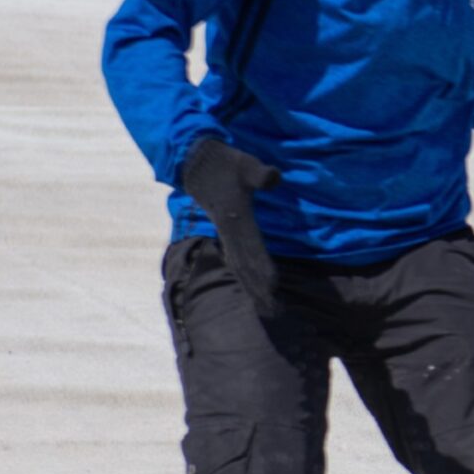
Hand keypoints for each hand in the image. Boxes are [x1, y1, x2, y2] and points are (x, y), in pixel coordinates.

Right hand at [180, 138, 282, 319]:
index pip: (250, 247)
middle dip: (258, 288)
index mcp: (235, 218)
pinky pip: (236, 260)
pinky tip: (254, 289)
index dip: (262, 266)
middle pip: (244, 265)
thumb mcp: (245, 164)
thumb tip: (274, 177)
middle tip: (274, 311)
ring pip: (239, 266)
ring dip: (252, 287)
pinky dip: (245, 276)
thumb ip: (259, 173)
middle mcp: (228, 230)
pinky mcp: (225, 232)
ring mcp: (225, 233)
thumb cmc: (226, 163)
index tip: (274, 285)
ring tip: (267, 308)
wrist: (198, 163)